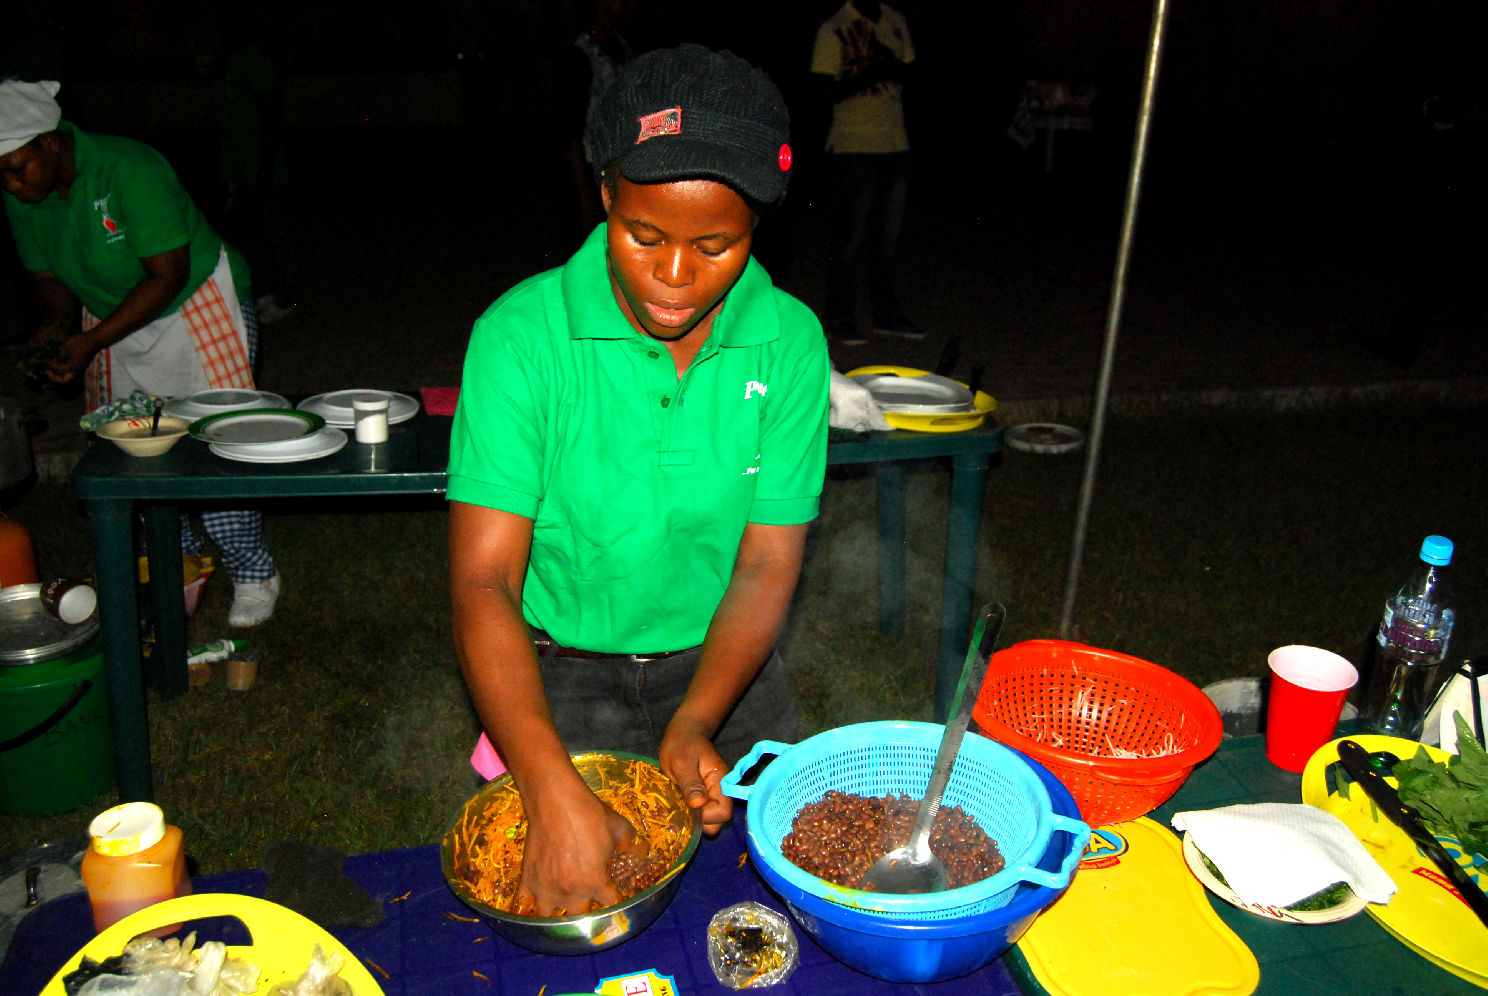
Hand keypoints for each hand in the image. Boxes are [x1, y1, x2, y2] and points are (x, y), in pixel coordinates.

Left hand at [46, 331, 99, 383]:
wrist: (95, 340)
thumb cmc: (82, 341)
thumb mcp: (68, 345)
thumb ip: (60, 353)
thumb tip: (54, 358)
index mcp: (74, 366)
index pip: (59, 370)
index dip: (51, 365)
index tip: (46, 360)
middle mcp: (77, 369)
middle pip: (64, 380)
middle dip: (54, 377)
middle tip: (48, 371)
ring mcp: (79, 367)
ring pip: (67, 375)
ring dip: (58, 373)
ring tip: (51, 366)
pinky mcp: (80, 364)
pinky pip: (70, 369)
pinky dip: (63, 367)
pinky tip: (59, 361)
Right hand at [514, 780, 641, 916]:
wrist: (556, 800)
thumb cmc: (591, 814)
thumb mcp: (620, 829)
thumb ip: (632, 848)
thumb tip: (641, 856)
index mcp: (596, 883)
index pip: (611, 905)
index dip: (616, 902)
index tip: (615, 898)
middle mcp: (572, 892)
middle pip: (581, 920)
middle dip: (587, 915)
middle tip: (589, 906)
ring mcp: (546, 889)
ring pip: (550, 919)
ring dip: (557, 917)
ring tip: (560, 911)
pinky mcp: (527, 880)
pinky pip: (521, 905)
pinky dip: (525, 910)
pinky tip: (530, 910)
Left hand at [660, 719, 731, 834]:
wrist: (684, 733)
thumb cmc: (682, 744)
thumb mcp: (682, 762)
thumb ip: (691, 783)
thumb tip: (699, 804)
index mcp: (720, 782)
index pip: (724, 812)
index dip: (707, 816)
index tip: (690, 807)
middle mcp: (721, 791)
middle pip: (720, 820)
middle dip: (702, 821)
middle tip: (683, 809)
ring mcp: (713, 795)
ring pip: (712, 821)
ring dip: (696, 820)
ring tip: (681, 807)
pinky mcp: (704, 797)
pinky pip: (703, 815)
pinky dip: (693, 817)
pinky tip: (681, 807)